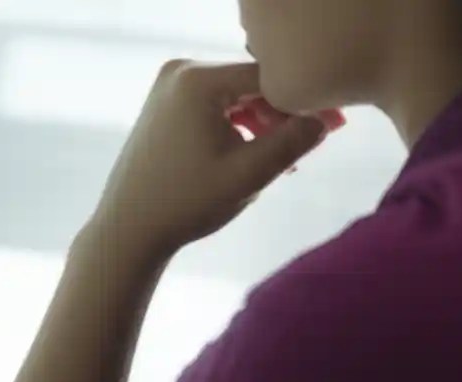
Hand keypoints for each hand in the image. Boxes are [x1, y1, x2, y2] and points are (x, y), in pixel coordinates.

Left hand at [90, 60, 344, 254]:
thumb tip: (327, 120)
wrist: (127, 230)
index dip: (304, 102)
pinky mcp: (163, 108)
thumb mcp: (249, 174)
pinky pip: (214, 108)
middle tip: (310, 146)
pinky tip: (253, 157)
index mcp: (198, 79)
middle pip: (251, 84)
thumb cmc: (184, 203)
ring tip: (282, 161)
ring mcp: (168, 89)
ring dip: (261, 125)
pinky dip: (236, 129)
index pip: (270, 77)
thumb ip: (293, 142)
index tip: (334, 127)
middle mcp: (179, 72)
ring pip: (235, 98)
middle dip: (282, 116)